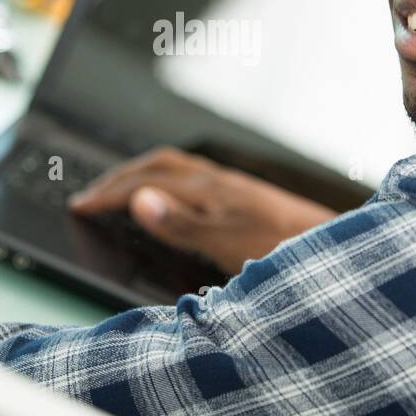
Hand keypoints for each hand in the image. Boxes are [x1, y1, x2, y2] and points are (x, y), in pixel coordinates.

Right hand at [67, 146, 336, 275]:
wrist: (335, 248)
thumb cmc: (284, 251)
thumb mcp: (226, 245)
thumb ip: (181, 225)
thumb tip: (138, 200)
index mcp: (208, 188)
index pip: (144, 182)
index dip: (107, 194)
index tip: (79, 206)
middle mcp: (219, 181)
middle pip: (157, 165)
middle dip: (118, 176)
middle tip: (89, 195)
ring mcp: (233, 186)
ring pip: (176, 168)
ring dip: (142, 175)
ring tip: (121, 191)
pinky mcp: (246, 196)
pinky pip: (192, 178)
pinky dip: (166, 182)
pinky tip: (174, 202)